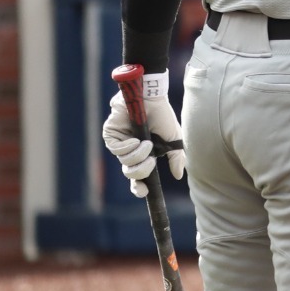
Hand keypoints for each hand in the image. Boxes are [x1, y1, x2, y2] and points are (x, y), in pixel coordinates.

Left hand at [102, 84, 185, 198]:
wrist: (151, 99)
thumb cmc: (162, 116)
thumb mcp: (174, 140)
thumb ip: (176, 158)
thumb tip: (178, 175)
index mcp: (143, 155)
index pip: (137, 177)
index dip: (138, 188)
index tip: (145, 191)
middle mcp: (130, 152)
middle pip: (130, 173)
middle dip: (141, 170)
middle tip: (150, 161)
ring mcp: (120, 144)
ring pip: (124, 162)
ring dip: (138, 156)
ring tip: (146, 143)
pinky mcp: (111, 136)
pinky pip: (117, 150)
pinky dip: (128, 147)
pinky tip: (136, 139)